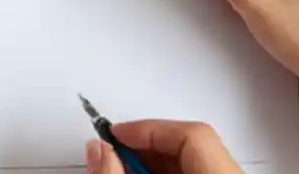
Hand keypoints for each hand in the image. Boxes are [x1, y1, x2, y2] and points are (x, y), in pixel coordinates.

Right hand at [85, 120, 243, 173]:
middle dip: (147, 145)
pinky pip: (198, 173)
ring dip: (154, 162)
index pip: (192, 134)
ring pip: (193, 161)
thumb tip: (100, 150)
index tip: (117, 134)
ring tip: (124, 169)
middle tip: (116, 153)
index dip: (149, 128)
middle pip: (192, 145)